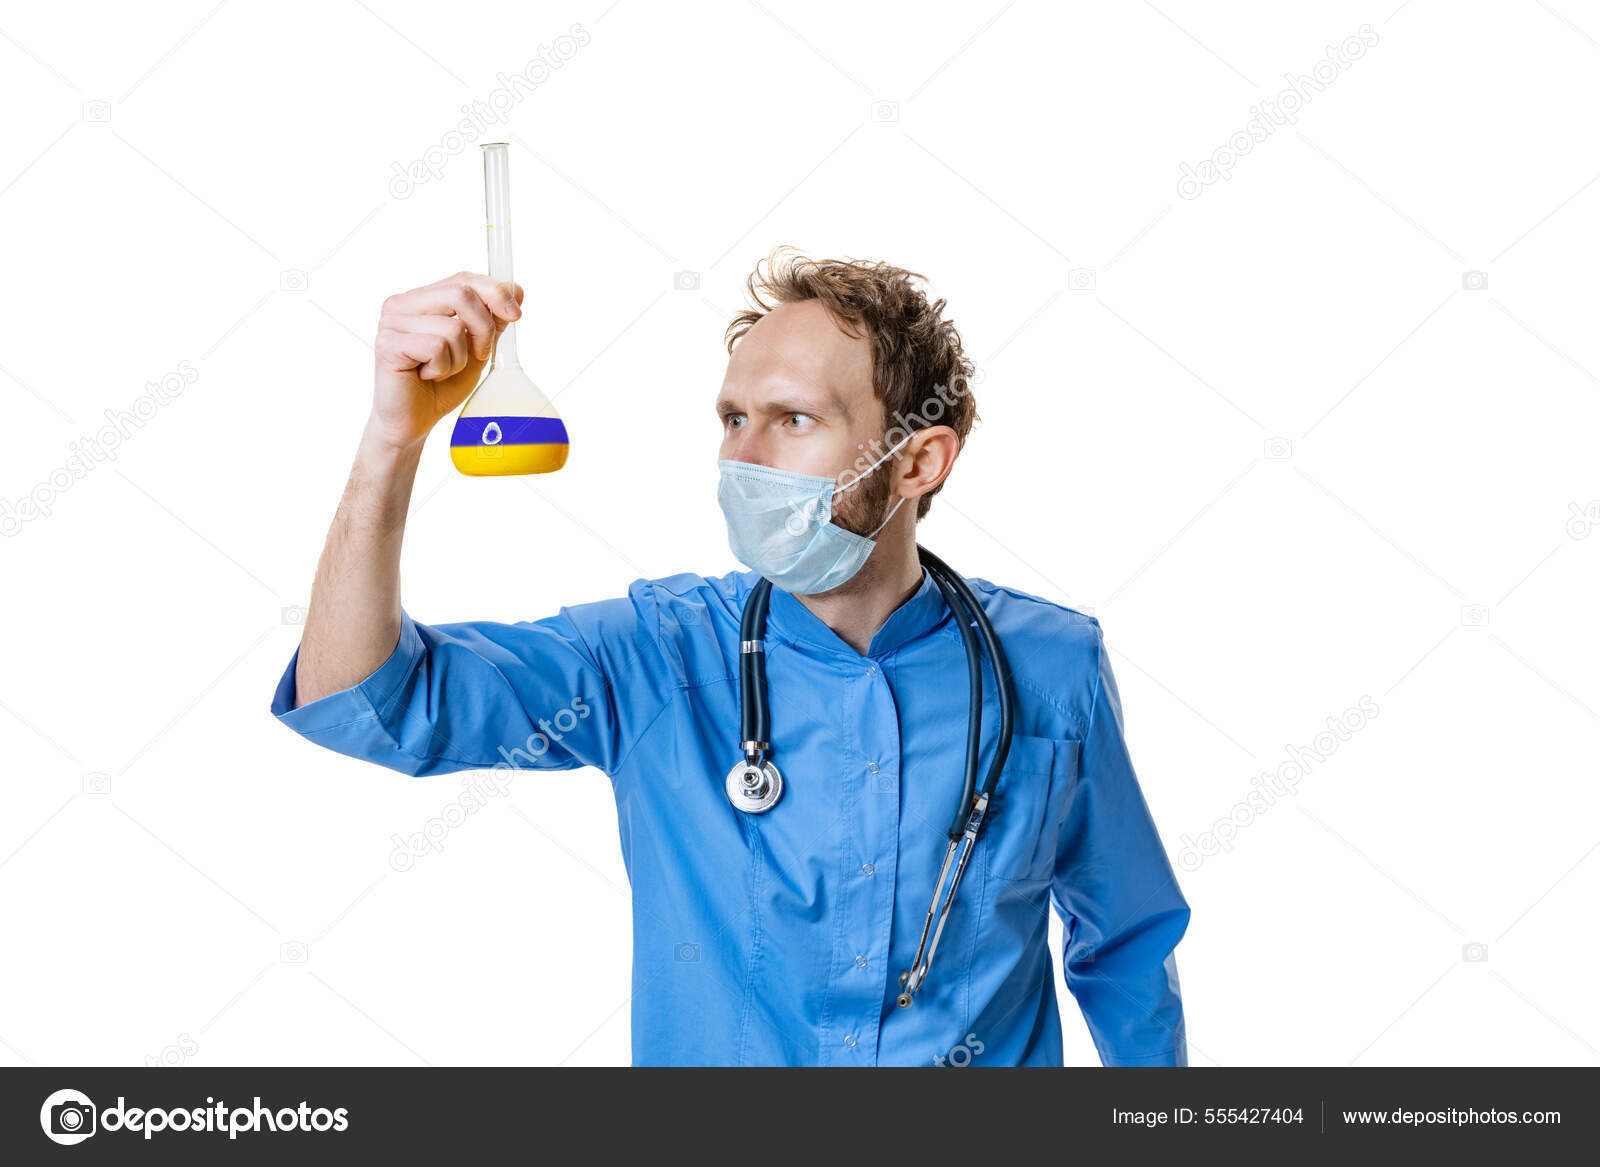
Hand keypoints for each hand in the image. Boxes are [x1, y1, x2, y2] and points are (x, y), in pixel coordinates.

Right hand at [368, 272, 523, 451]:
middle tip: (478, 355)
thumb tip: (516, 289)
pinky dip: (443, 368)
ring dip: (459, 358)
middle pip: (460, 293)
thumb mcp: (475, 348)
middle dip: (483, 328)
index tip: (515, 315)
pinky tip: (427, 377)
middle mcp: (402, 304)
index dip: (495, 292)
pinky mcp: (388, 345)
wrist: (414, 422)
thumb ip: (492, 319)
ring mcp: (391, 323)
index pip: (464, 279)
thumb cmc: (441, 385)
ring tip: (441, 371)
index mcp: (421, 299)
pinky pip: (436, 347)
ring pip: (452, 327)